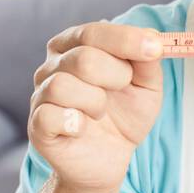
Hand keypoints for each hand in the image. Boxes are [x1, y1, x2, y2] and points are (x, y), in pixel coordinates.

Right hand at [30, 21, 163, 192]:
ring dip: (95, 102)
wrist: (110, 159)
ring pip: (63, 86)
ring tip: (101, 112)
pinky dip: (74, 123)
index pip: (93, 32)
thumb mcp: (147, 86)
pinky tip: (83, 128)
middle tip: (123, 88)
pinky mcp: (38, 125)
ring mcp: (41, 95)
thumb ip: (148, 60)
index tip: (155, 48)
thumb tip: (152, 37)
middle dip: (115, 76)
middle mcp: (52, 65)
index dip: (125, 39)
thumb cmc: (125, 115)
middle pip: (81, 58)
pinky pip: (49, 116)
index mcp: (76, 46)